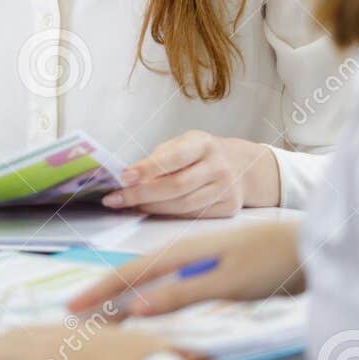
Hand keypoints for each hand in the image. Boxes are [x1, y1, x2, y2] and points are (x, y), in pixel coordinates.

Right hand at [67, 222, 303, 317]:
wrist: (313, 244)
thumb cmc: (272, 262)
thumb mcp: (227, 283)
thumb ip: (180, 295)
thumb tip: (133, 309)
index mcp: (181, 252)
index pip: (128, 275)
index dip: (99, 293)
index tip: (71, 308)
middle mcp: (183, 250)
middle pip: (131, 273)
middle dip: (101, 291)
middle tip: (74, 310)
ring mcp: (196, 255)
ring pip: (147, 275)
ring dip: (120, 291)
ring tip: (100, 308)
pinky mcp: (210, 264)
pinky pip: (165, 278)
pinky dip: (145, 290)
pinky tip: (144, 299)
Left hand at [102, 130, 279, 216]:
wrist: (243, 167)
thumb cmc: (201, 154)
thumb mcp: (183, 144)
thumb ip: (160, 158)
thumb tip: (129, 178)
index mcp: (203, 144)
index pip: (173, 157)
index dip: (147, 168)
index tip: (123, 177)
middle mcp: (218, 166)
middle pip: (176, 186)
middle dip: (141, 194)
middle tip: (116, 199)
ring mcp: (226, 189)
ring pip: (183, 205)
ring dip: (152, 207)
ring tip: (129, 204)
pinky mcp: (228, 208)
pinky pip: (192, 215)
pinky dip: (168, 214)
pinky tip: (152, 209)